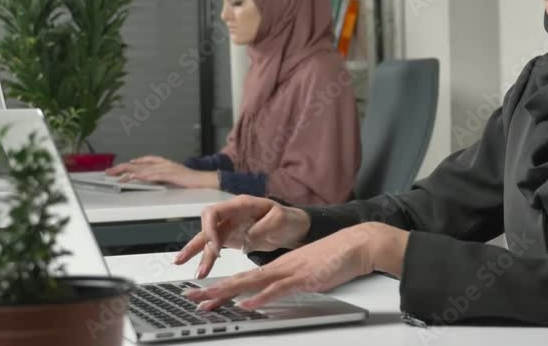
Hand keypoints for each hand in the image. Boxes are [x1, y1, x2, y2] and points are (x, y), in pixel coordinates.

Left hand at [104, 156, 218, 188]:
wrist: (203, 179)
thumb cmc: (190, 180)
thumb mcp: (173, 176)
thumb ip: (162, 176)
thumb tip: (151, 179)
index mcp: (164, 163)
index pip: (144, 160)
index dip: (132, 163)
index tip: (121, 167)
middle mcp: (162, 163)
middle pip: (138, 164)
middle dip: (122, 167)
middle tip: (109, 171)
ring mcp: (166, 168)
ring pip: (143, 169)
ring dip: (128, 172)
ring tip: (116, 174)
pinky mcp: (169, 174)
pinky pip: (153, 175)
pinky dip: (143, 176)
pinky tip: (135, 177)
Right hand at [174, 195, 312, 277]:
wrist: (295, 228)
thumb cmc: (288, 219)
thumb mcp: (280, 219)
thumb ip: (262, 227)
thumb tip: (246, 238)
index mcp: (241, 205)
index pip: (214, 212)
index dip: (210, 228)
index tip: (216, 247)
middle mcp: (231, 214)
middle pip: (206, 226)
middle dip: (194, 244)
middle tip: (182, 260)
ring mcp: (231, 227)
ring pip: (209, 240)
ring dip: (201, 256)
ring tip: (196, 274)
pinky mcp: (233, 239)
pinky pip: (217, 248)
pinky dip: (210, 259)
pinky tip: (204, 270)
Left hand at [181, 222, 408, 311]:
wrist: (356, 244)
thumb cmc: (336, 257)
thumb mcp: (308, 271)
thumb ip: (293, 281)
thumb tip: (282, 292)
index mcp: (280, 265)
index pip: (245, 277)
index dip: (223, 286)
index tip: (204, 294)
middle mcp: (280, 266)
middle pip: (241, 279)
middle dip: (214, 290)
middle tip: (191, 298)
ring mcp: (290, 271)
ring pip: (252, 283)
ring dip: (228, 293)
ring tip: (208, 301)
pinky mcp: (303, 278)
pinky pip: (278, 289)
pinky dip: (261, 297)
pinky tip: (247, 304)